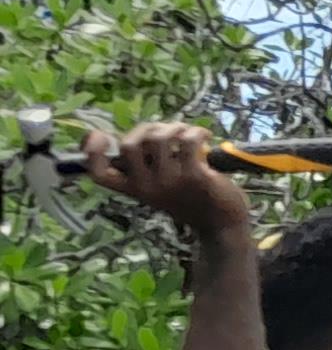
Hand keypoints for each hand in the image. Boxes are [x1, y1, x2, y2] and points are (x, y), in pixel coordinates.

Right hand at [82, 122, 249, 237]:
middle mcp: (146, 187)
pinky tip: (204, 136)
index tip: (99, 135)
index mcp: (133, 188)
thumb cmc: (190, 198)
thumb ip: (146, 164)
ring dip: (175, 127)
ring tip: (188, 133)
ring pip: (159, 138)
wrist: (222, 222)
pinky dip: (196, 132)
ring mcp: (170, 182)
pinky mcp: (194, 176)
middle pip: (128, 145)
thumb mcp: (159, 186)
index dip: (91, 152)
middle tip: (167, 130)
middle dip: (147, 128)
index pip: (99, 174)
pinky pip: (188, 141)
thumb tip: (142, 132)